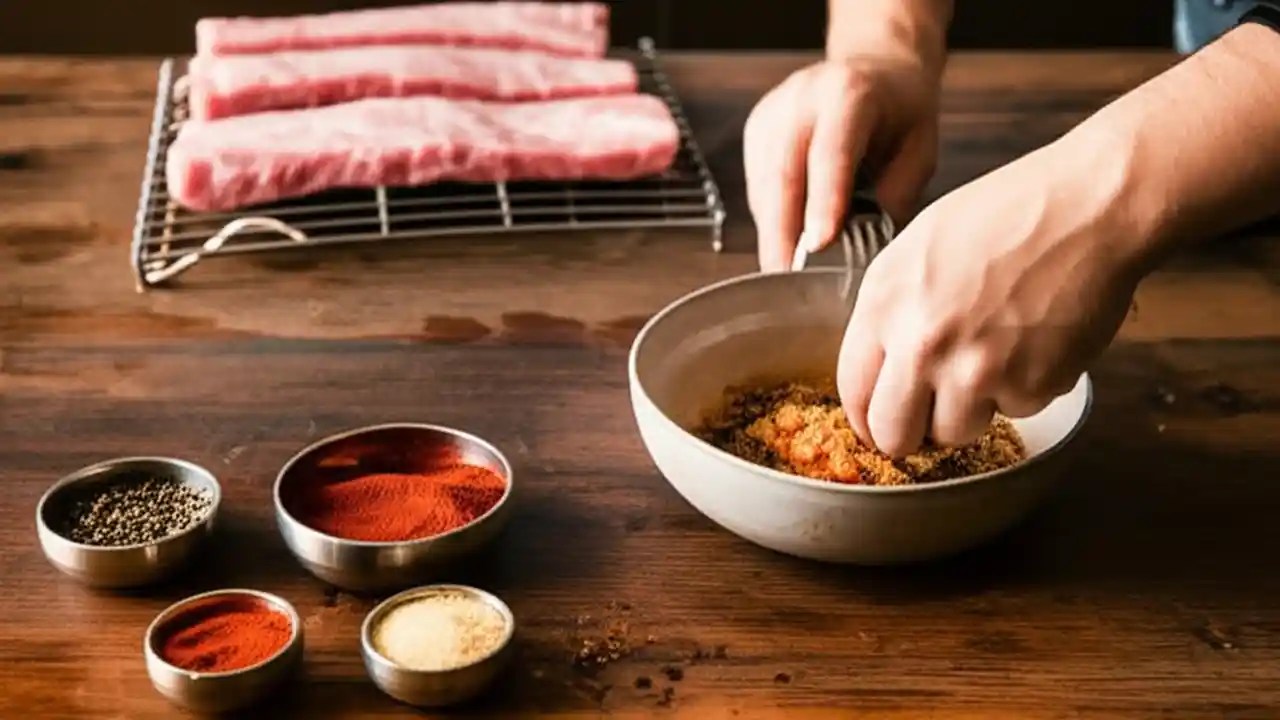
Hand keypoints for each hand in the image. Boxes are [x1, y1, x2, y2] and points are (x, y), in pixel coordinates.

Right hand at [743, 53, 940, 271]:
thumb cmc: (901, 112)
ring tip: (786, 271)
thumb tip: (864, 249)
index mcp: (849, 93)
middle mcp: (802, 99)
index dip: (823, 201)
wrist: (876, 67)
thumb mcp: (919, 150)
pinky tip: (785, 240)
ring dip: (772, 232)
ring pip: (763, 185)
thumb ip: (894, 195)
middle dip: (782, 233)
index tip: (818, 245)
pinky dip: (770, 218)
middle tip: (788, 280)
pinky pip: (757, 185)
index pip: (829, 153)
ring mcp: (772, 113)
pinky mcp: (756, 131)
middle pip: (782, 174)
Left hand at [837, 139, 1146, 455]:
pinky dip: (1023, 387)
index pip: (853, 392)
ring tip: (993, 354)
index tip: (879, 421)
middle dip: (909, 433)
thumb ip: (889, 310)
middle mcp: (922, 345)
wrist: (1089, 208)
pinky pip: (1013, 411)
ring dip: (970, 409)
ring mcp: (976, 372)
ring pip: (954, 433)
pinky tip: (1033, 339)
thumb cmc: (1007, 215)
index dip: (866, 415)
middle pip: (894, 435)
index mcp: (885, 305)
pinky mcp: (1030, 387)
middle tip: (928, 415)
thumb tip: (879, 367)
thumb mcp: (918, 248)